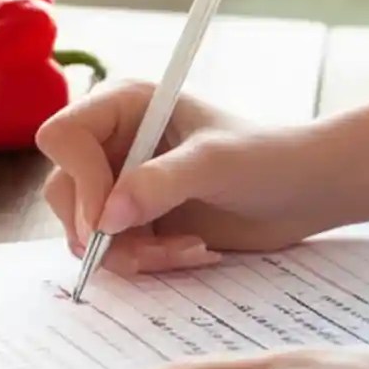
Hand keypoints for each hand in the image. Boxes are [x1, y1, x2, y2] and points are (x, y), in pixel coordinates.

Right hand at [36, 80, 325, 274]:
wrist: (304, 191)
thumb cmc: (267, 157)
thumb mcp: (215, 164)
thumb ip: (159, 184)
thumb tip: (105, 219)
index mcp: (124, 105)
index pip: (64, 137)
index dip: (80, 180)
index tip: (111, 219)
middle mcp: (113, 142)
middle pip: (64, 191)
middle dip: (103, 231)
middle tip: (151, 251)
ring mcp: (120, 183)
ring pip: (84, 231)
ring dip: (131, 254)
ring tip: (188, 249)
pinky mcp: (135, 220)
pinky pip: (112, 252)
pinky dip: (147, 262)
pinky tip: (193, 252)